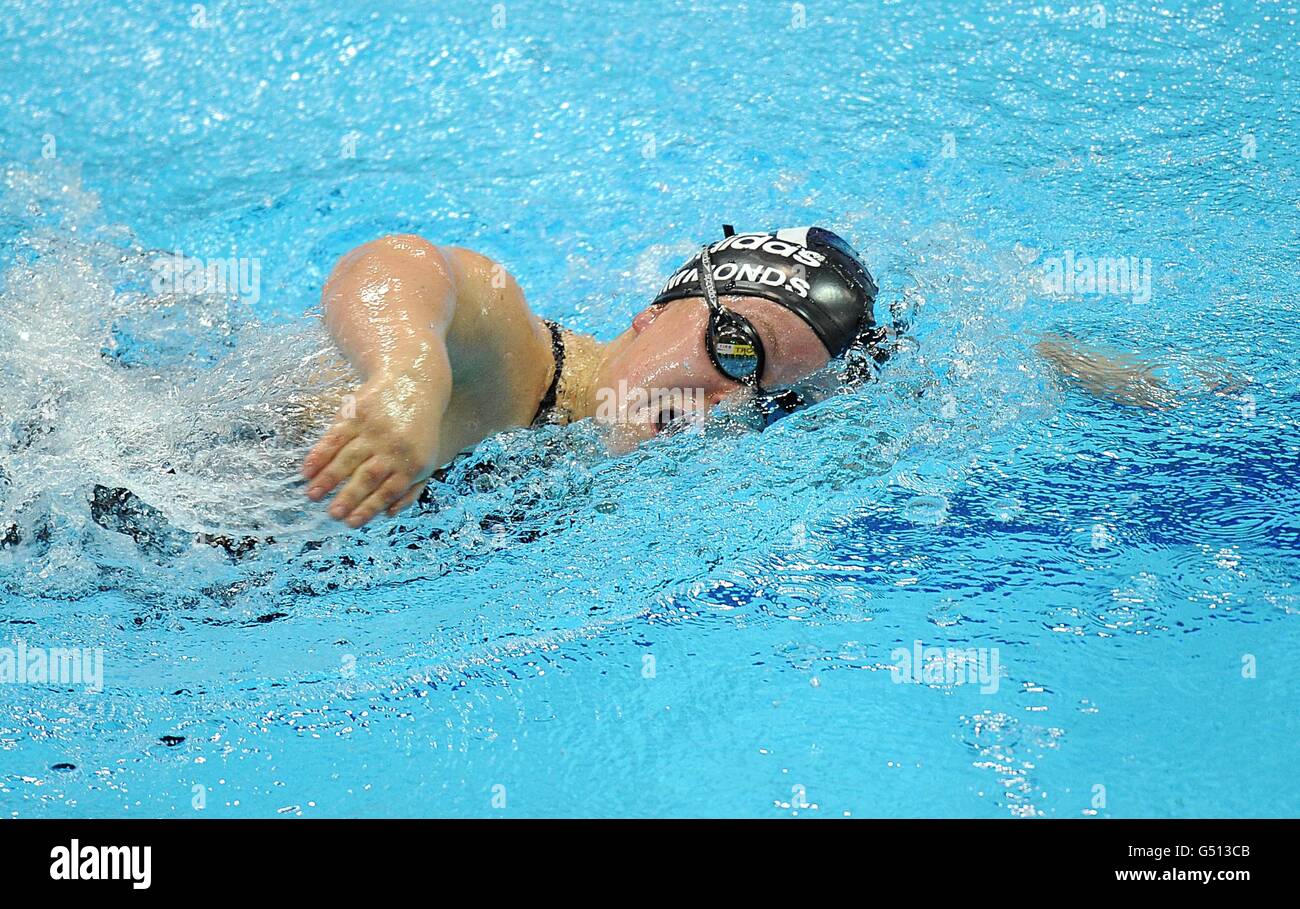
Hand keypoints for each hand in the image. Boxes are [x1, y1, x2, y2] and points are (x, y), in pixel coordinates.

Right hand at [301, 371, 444, 526]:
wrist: (414, 383)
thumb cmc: (418, 432)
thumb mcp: (425, 460)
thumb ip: (410, 489)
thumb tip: (388, 514)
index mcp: (412, 462)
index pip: (387, 491)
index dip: (368, 508)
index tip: (350, 523)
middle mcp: (392, 447)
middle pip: (367, 476)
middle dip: (348, 497)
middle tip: (331, 514)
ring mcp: (373, 429)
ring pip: (347, 458)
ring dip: (328, 479)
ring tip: (312, 496)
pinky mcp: (357, 413)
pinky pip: (334, 437)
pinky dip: (319, 455)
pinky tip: (307, 471)